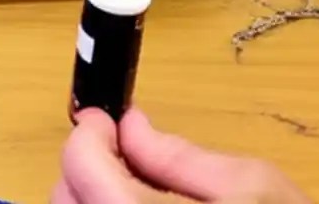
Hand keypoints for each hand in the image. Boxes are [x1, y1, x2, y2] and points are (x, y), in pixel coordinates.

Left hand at [52, 108, 313, 203]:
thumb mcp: (251, 186)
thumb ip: (178, 155)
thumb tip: (131, 127)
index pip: (81, 165)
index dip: (90, 132)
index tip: (105, 121)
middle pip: (67, 198)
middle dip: (87, 168)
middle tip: (124, 154)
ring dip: (93, 199)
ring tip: (138, 190)